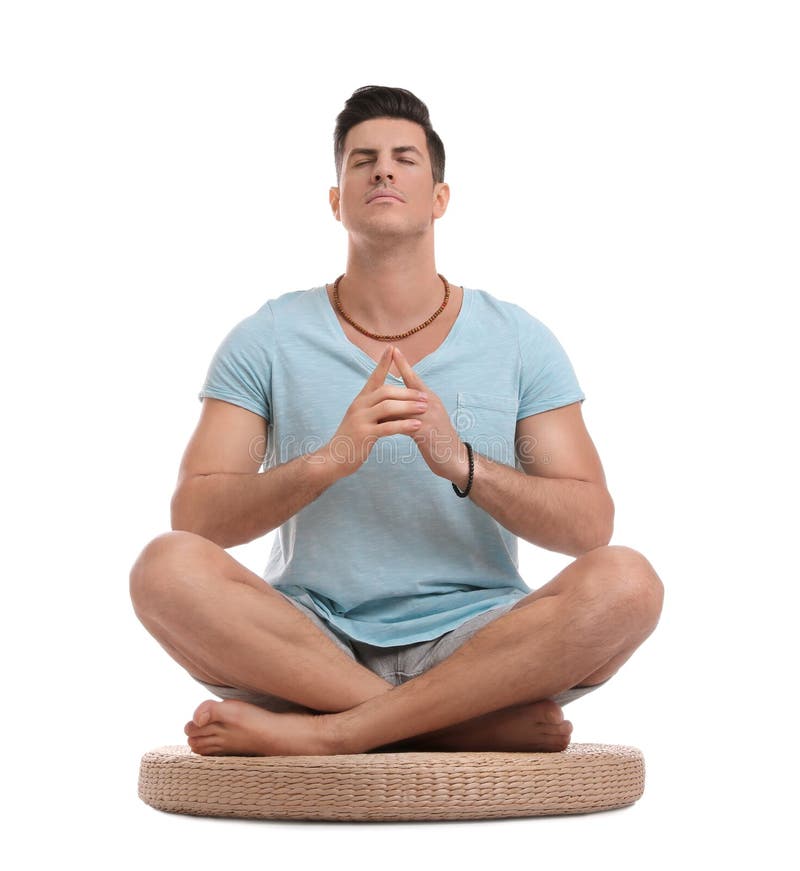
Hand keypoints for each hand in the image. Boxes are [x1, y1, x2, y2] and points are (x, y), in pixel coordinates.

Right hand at [324, 344, 430, 478]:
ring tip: (425, 409)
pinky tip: (417, 425)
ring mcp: (360, 420)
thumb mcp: (360, 418)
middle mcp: (359, 406)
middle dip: (407, 393)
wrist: (333, 458)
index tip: (392, 348)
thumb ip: (372, 408)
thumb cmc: (350, 439)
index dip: (382, 363)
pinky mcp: (364, 435)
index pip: (373, 378)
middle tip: (424, 396)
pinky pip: (387, 427)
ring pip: (388, 407)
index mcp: (360, 401)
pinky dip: (404, 425)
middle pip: (385, 391)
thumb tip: (388, 400)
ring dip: (408, 406)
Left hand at [391, 346, 469, 484]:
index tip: (393, 351)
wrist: (454, 460)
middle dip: (395, 378)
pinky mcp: (426, 432)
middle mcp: (432, 405)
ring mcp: (430, 418)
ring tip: (372, 399)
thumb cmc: (437, 440)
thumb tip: (394, 402)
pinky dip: (393, 423)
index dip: (404, 365)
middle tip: (380, 364)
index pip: (415, 379)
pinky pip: (405, 424)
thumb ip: (413, 409)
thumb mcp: (427, 420)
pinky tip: (381, 424)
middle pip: (409, 388)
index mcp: (431, 400)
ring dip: (388, 403)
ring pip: (405, 406)